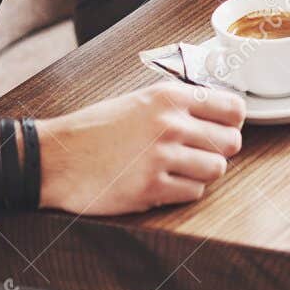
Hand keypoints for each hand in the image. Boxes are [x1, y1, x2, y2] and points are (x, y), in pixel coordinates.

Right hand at [38, 82, 245, 214]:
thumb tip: (225, 113)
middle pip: (231, 142)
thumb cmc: (98, 129)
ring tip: (178, 168)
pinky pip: (194, 192)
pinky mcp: (150, 188)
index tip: (222, 128)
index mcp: (169, 97)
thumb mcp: (141, 100)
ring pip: (217, 169)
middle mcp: (169, 124)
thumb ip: (183, 104)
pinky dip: (182, 191)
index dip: (232, 122)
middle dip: (219, 150)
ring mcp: (160, 157)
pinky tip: (162, 182)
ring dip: (201, 172)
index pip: (234, 108)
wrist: (55, 158)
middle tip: (198, 152)